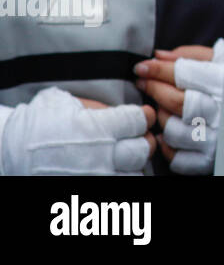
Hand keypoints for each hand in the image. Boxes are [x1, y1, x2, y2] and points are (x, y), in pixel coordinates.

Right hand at [0, 87, 154, 174]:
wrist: (10, 149)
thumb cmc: (39, 121)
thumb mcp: (69, 102)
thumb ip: (102, 107)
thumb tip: (128, 111)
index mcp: (98, 128)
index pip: (140, 121)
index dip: (143, 116)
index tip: (140, 115)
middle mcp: (101, 155)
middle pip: (142, 149)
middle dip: (143, 140)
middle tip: (135, 136)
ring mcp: (95, 177)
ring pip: (135, 173)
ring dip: (134, 163)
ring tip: (125, 155)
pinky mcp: (89, 189)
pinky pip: (118, 185)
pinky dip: (121, 176)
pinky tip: (115, 168)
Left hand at [136, 39, 223, 174]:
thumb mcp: (223, 60)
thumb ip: (191, 56)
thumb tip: (158, 57)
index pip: (183, 74)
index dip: (157, 69)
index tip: (142, 67)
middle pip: (175, 102)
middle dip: (153, 88)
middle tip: (144, 81)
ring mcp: (217, 138)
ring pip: (172, 130)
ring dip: (162, 116)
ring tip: (164, 106)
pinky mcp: (210, 159)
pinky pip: (176, 158)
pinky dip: (167, 145)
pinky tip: (172, 129)